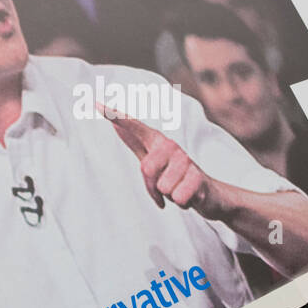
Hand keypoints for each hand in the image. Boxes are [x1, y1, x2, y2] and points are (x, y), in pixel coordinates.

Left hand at [99, 103, 220, 216]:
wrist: (210, 194)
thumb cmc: (175, 177)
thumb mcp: (153, 160)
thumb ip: (135, 142)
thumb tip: (115, 125)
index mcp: (157, 142)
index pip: (134, 126)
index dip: (116, 117)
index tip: (96, 105)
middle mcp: (172, 146)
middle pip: (147, 168)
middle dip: (153, 186)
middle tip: (165, 186)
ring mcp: (187, 160)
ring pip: (163, 187)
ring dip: (169, 196)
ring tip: (178, 188)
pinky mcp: (200, 177)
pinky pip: (178, 198)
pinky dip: (182, 203)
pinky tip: (190, 195)